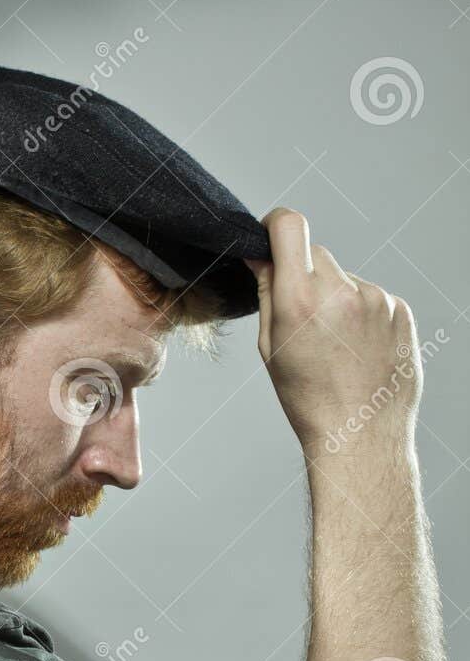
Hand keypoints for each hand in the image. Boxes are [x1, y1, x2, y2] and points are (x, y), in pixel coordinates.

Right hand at [245, 208, 421, 456]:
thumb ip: (267, 293)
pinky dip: (361, 314)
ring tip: (336, 345)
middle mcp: (341, 292)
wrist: (360, 435)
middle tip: (303, 317)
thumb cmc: (310, 399)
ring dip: (337, 298)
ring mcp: (376, 299)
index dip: (275, 225)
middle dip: (306, 274)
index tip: (271, 237)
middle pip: (317, 253)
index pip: (289, 225)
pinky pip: (371, 297)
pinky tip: (358, 349)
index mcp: (300, 300)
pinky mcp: (399, 310)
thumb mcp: (271, 347)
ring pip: (346, 278)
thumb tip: (261, 256)